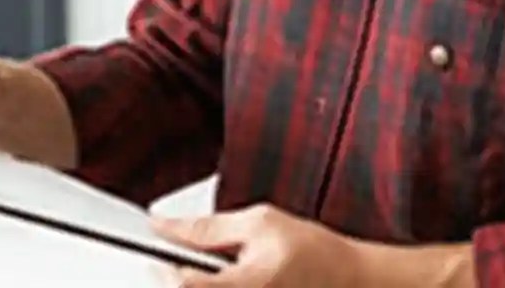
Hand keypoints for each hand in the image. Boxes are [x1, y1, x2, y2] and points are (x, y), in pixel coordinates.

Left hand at [149, 205, 361, 287]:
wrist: (350, 278)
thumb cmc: (312, 250)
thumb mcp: (258, 222)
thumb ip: (207, 228)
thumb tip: (165, 226)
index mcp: (247, 285)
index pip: (184, 286)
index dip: (161, 268)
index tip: (154, 252)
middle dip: (174, 279)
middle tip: (174, 261)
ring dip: (192, 284)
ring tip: (201, 270)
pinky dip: (209, 286)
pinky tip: (219, 279)